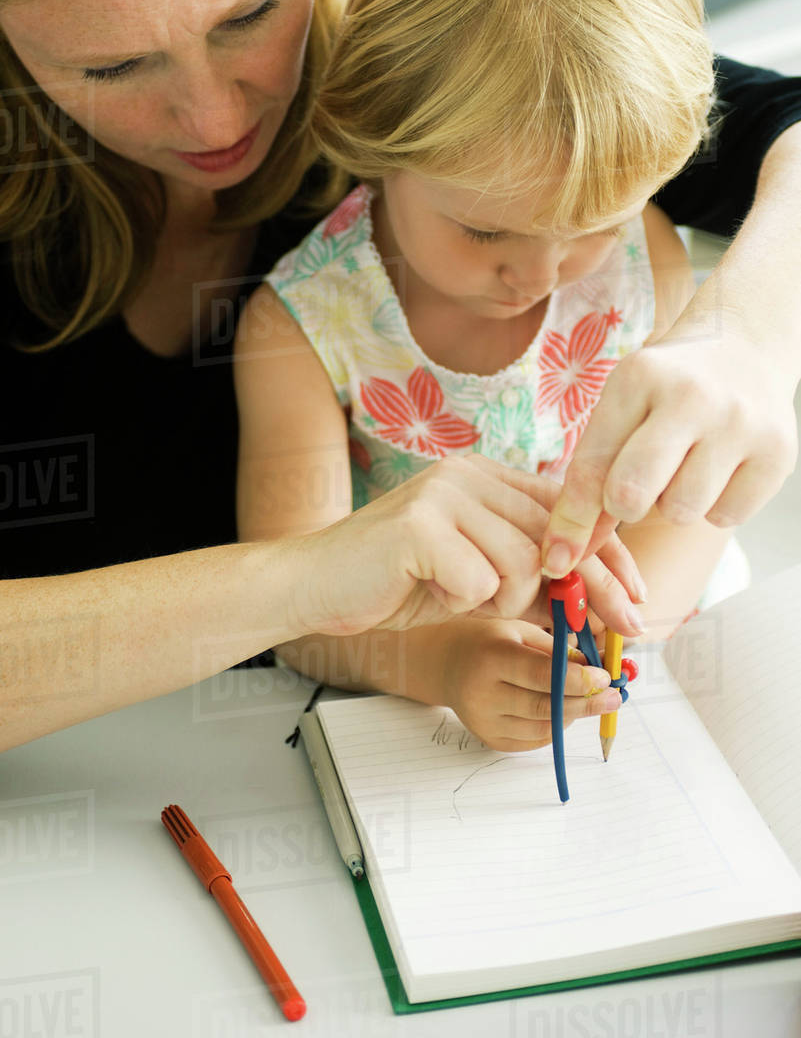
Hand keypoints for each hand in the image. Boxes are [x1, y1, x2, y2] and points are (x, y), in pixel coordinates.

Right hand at [292, 455, 644, 636]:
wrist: (316, 587)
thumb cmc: (396, 584)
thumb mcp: (477, 576)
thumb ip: (529, 572)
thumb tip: (601, 596)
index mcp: (482, 477)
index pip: (566, 506)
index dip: (608, 551)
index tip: (636, 595)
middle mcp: (466, 474)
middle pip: (556, 534)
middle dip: (586, 591)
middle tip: (610, 631)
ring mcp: (441, 495)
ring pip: (522, 562)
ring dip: (502, 601)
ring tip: (462, 599)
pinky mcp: (418, 526)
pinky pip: (479, 581)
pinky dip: (463, 603)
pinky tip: (430, 593)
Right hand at [436, 617, 619, 751]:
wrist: (445, 665)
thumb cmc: (488, 641)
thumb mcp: (520, 631)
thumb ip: (556, 650)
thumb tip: (597, 669)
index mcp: (491, 657)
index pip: (541, 675)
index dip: (578, 680)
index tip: (605, 678)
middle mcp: (483, 693)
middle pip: (545, 707)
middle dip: (586, 703)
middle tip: (613, 697)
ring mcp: (484, 722)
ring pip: (543, 729)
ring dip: (573, 716)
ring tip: (588, 701)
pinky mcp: (490, 740)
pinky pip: (534, 741)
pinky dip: (556, 728)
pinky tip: (563, 711)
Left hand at [541, 325, 797, 577]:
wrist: (743, 345)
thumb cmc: (665, 389)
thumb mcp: (621, 411)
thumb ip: (592, 477)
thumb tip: (563, 558)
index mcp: (639, 377)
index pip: (592, 467)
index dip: (569, 522)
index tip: (555, 561)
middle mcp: (693, 396)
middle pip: (632, 495)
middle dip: (623, 506)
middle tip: (633, 488)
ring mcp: (741, 423)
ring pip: (681, 512)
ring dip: (673, 503)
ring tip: (683, 465)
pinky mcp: (779, 451)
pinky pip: (725, 517)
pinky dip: (713, 506)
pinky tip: (717, 469)